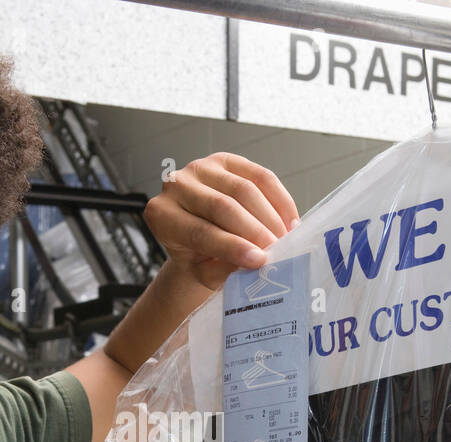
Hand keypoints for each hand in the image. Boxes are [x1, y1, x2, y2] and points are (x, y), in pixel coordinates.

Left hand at [144, 153, 300, 291]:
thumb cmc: (198, 258)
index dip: (232, 246)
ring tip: (285, 238)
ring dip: (270, 216)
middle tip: (277, 250)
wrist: (195, 239)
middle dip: (255, 230)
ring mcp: (201, 167)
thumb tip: (257, 260)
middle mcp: (175, 186)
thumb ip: (224, 268)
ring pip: (244, 189)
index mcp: (161, 215)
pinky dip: (279, 200)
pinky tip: (289, 220)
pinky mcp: (225, 160)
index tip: (259, 260)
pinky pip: (260, 176)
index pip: (200, 231)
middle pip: (222, 206)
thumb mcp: (205, 272)